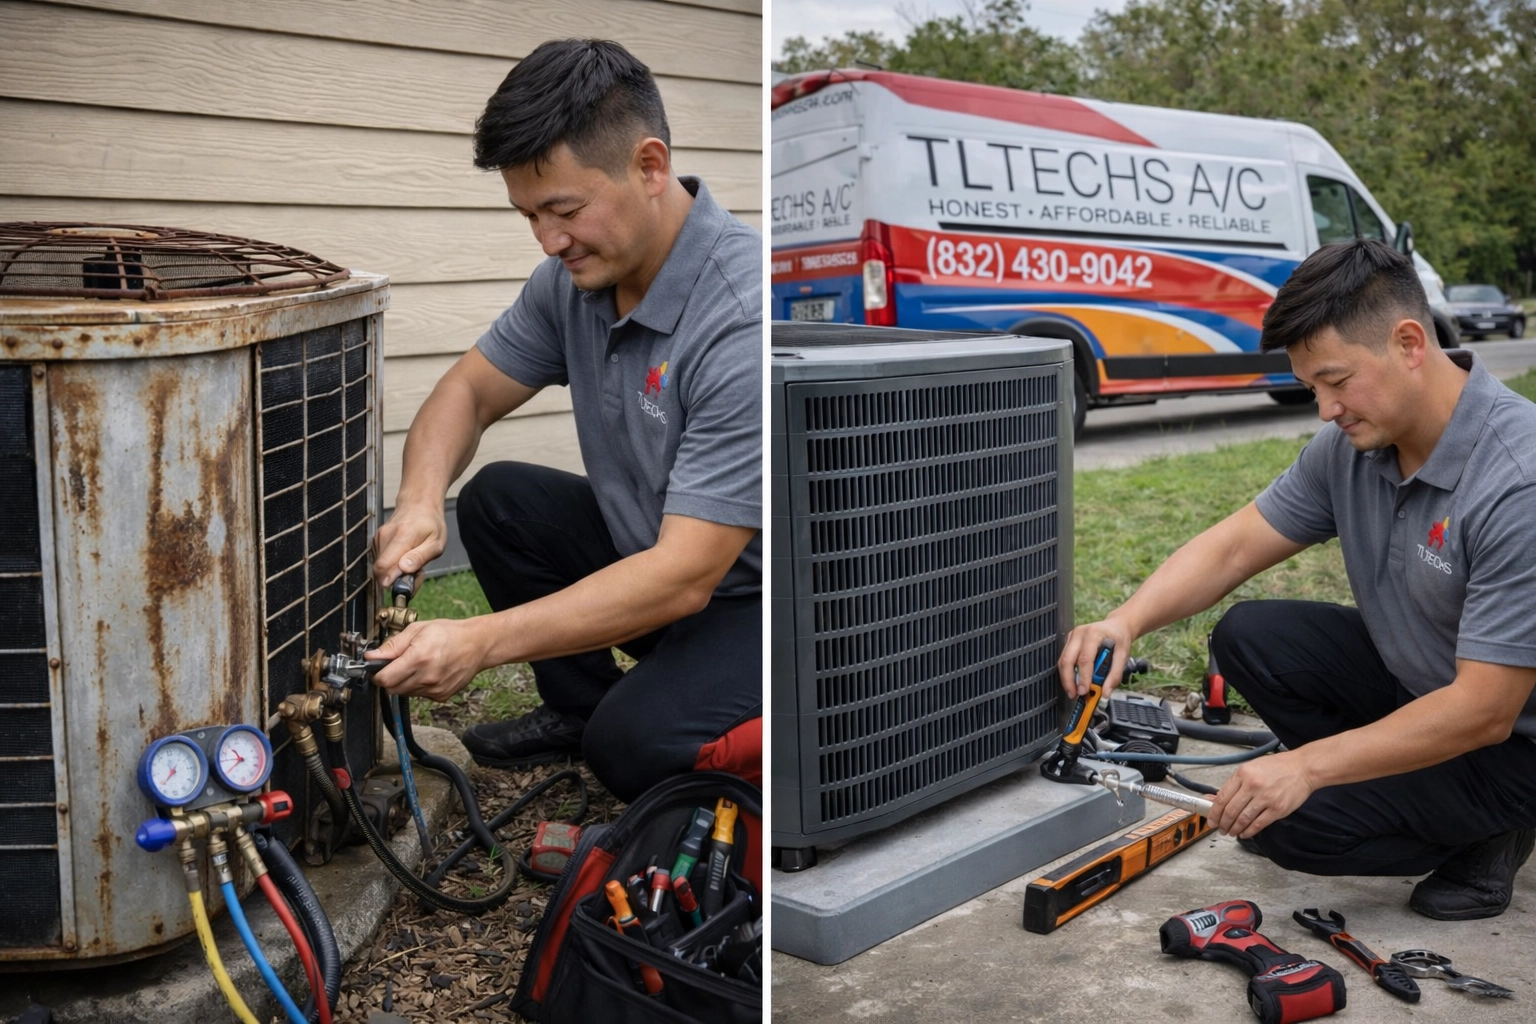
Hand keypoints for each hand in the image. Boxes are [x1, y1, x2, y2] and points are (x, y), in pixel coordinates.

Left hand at [366, 618, 487, 701]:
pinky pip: (419, 695)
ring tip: (416, 666)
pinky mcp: (441, 695)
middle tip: (398, 664)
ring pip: (405, 693)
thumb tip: (372, 656)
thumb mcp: (417, 630)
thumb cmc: (449, 634)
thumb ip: (392, 645)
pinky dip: (418, 686)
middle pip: (393, 689)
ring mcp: (435, 689)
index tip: (378, 668)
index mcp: (418, 658)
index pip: (385, 679)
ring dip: (404, 682)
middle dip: (390, 678)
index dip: (377, 674)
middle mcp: (427, 677)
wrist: (477, 644)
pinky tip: (427, 672)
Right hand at [374, 502, 446, 587]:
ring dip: (396, 572)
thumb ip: (420, 557)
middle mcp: (385, 537)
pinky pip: (381, 561)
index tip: (406, 584)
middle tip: (415, 574)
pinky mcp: (376, 541)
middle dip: (396, 580)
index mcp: (402, 537)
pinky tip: (404, 558)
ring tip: (412, 563)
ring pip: (381, 568)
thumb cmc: (431, 524)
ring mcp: (378, 538)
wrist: (419, 504)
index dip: (391, 582)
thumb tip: (404, 569)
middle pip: (380, 571)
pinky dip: (392, 565)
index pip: (383, 566)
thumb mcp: (436, 543)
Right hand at [1057, 616, 1135, 697]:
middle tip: (1074, 695)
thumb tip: (1106, 692)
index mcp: (1094, 634)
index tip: (1084, 691)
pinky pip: (1064, 659)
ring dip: (1066, 679)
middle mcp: (1079, 633)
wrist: (1116, 626)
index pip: (1085, 659)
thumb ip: (1115, 675)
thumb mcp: (1123, 655)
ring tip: (1073, 692)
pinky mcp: (1068, 641)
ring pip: (1062, 661)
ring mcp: (1072, 636)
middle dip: (1069, 680)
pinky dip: (1067, 673)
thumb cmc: (1119, 638)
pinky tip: (1073, 682)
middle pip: (1067, 660)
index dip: (1083, 677)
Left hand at [1210, 751, 1315, 838]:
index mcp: (1243, 774)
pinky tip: (1244, 833)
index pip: (1222, 797)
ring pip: (1243, 819)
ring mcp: (1266, 798)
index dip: (1213, 812)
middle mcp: (1252, 785)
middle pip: (1230, 810)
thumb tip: (1215, 798)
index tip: (1211, 820)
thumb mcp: (1251, 768)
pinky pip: (1259, 824)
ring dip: (1234, 829)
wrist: (1303, 768)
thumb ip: (1234, 783)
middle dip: (1223, 823)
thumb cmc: (1277, 767)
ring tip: (1231, 832)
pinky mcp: (1278, 809)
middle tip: (1220, 828)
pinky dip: (1249, 831)